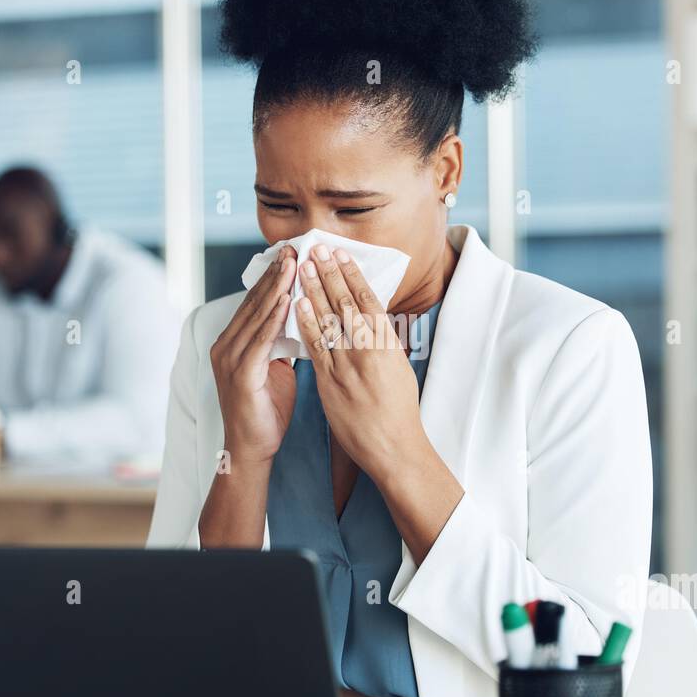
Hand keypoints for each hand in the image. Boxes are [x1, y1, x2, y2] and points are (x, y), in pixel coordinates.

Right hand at [209, 245, 297, 466]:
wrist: (252, 449)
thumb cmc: (266, 411)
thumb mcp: (276, 369)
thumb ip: (279, 344)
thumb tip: (299, 320)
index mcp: (233, 343)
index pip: (255, 303)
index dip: (274, 277)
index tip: (293, 254)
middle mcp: (226, 345)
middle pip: (254, 302)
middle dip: (276, 273)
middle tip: (295, 247)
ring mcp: (229, 358)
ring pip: (256, 315)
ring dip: (276, 287)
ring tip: (293, 263)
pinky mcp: (239, 373)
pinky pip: (260, 339)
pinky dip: (274, 317)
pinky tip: (288, 299)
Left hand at [294, 244, 463, 561]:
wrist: (393, 447)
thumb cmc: (399, 410)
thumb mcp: (399, 368)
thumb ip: (384, 343)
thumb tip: (374, 319)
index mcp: (388, 345)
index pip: (369, 301)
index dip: (353, 276)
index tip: (342, 255)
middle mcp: (369, 351)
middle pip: (346, 304)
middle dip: (330, 274)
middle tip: (317, 249)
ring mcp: (348, 366)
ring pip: (328, 320)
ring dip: (314, 290)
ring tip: (303, 267)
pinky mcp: (331, 383)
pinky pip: (316, 347)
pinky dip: (305, 323)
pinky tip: (297, 305)